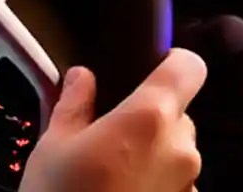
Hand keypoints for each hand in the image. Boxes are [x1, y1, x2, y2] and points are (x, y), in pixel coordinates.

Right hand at [22, 49, 206, 191]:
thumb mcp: (54, 147)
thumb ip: (74, 103)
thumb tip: (81, 77)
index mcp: (150, 117)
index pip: (189, 68)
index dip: (174, 63)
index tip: (156, 66)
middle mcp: (180, 147)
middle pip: (179, 113)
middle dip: (151, 118)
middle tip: (111, 135)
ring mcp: (187, 184)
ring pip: (177, 152)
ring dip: (154, 155)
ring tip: (112, 174)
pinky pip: (176, 184)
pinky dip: (156, 184)